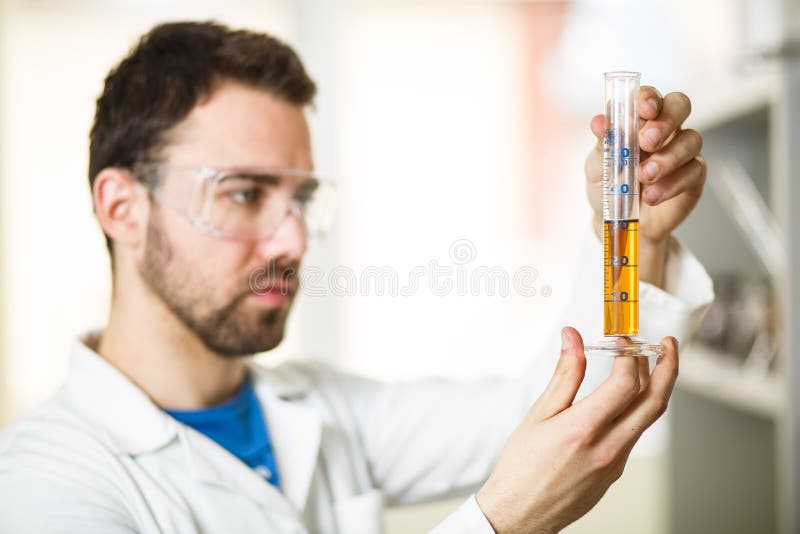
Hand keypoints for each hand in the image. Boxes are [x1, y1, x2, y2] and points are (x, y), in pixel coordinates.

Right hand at [476, 327, 678, 533]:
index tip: (622, 340)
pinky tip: (622, 399)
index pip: (625, 384)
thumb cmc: (521, 467)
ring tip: (646, 364)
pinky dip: (636, 409)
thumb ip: (564, 374)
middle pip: (654, 401)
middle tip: (667, 344)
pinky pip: (634, 435)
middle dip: (667, 367)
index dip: (629, 355)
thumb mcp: (539, 414)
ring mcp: (616, 463)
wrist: (520, 513)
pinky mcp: (615, 472)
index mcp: (583, 429)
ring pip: (647, 418)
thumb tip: (573, 339)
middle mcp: (607, 448)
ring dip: (653, 387)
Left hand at [584, 88, 705, 285]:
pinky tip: (651, 196)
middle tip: (646, 142)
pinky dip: (672, 184)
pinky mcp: (694, 175)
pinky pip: (694, 171)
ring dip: (667, 158)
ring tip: (644, 177)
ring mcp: (682, 151)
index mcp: (639, 120)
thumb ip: (603, 143)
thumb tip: (599, 122)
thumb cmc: (609, 187)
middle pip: (680, 105)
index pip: (650, 97)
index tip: (643, 109)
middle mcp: (665, 129)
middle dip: (665, 121)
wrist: (619, 222)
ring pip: (691, 139)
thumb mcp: (597, 166)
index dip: (649, 97)